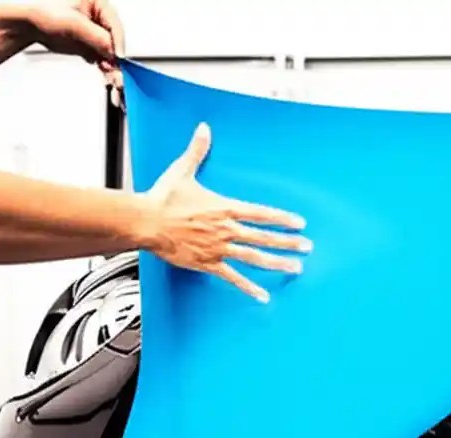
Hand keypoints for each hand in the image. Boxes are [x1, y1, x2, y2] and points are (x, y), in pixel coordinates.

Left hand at [22, 0, 124, 99]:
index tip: (118, 57)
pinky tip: (105, 75)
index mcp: (98, 3)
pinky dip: (103, 67)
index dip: (118, 42)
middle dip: (113, 56)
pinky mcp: (90, 45)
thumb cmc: (44, 13)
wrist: (27, 24)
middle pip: (113, 40)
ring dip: (111, 65)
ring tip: (112, 77)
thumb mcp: (73, 24)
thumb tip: (114, 51)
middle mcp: (99, 18)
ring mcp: (95, 33)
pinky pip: (101, 58)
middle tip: (113, 69)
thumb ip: (97, 37)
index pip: (114, 25)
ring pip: (109, 52)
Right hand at [133, 123, 311, 302]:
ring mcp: (218, 248)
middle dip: (288, 242)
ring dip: (277, 263)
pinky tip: (263, 295)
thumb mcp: (182, 171)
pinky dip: (248, 287)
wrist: (144, 222)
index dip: (282, 218)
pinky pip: (232, 277)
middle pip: (264, 237)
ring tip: (295, 268)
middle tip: (307, 247)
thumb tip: (204, 129)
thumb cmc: (162, 198)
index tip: (300, 223)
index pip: (261, 214)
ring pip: (254, 257)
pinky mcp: (207, 263)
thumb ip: (198, 151)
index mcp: (224, 208)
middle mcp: (226, 229)